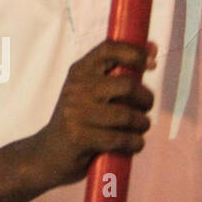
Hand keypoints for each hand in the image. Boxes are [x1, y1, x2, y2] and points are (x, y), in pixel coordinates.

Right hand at [0, 40, 155, 201]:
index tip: (152, 61)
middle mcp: (77, 87)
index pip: (109, 49)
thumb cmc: (79, 119)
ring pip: (129, 115)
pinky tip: (131, 144)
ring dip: (142, 125)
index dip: (135, 52)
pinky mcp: (81, 137)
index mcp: (79, 71)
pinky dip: (135, 144)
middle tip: (144, 108)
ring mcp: (77, 112)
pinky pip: (123, 139)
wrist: (49, 152)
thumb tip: (152, 48)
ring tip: (137, 130)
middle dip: (146, 99)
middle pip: (128, 85)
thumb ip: (117, 73)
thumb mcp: (90, 91)